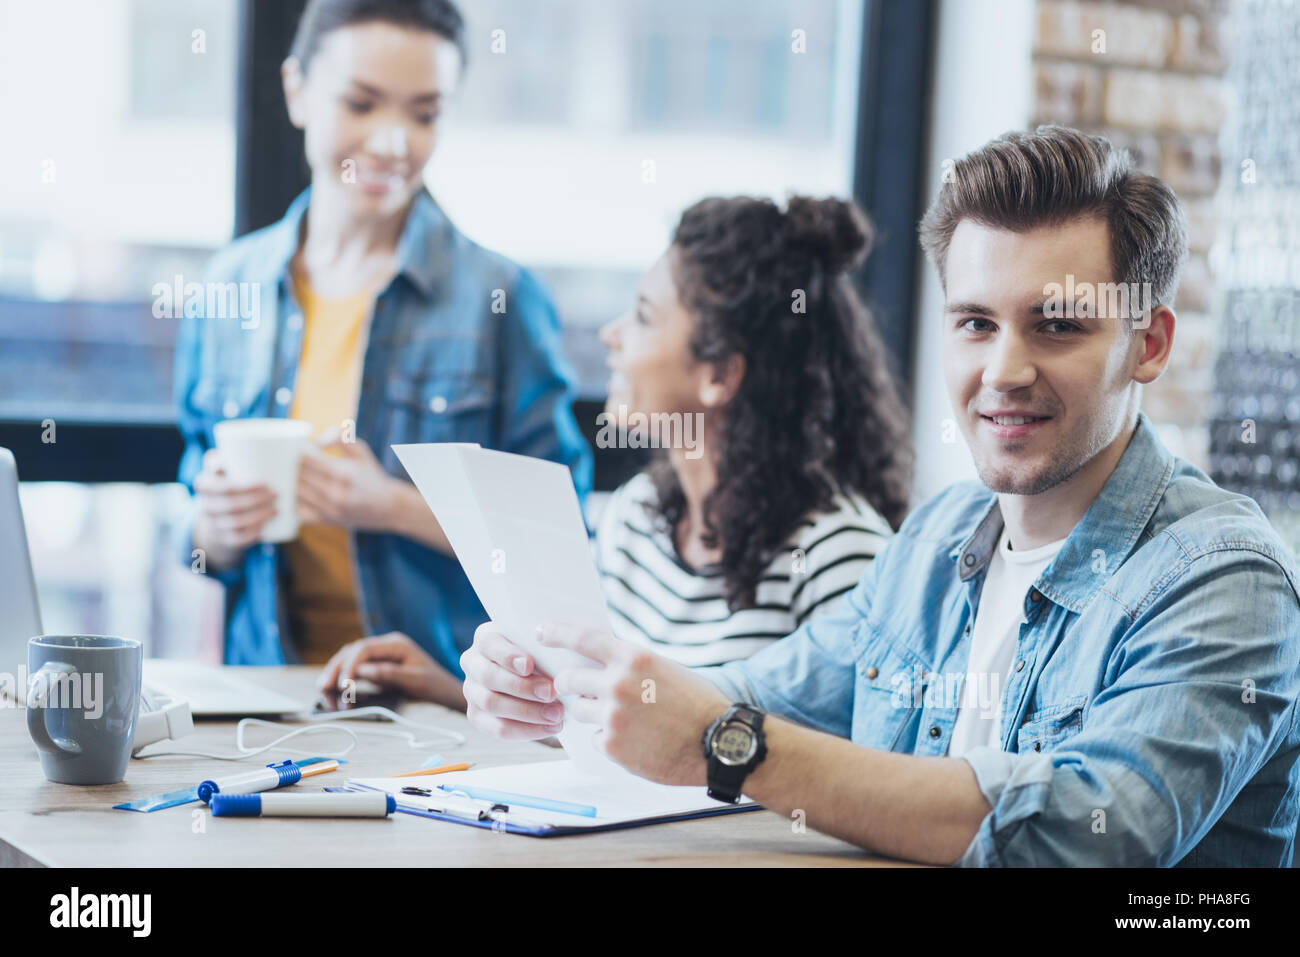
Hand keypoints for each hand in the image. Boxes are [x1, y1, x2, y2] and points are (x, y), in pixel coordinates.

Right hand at [192, 449, 276, 569]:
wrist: (218, 517)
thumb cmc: (229, 483)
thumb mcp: (227, 467)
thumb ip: (236, 452)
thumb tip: (269, 442)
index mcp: (204, 483)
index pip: (217, 483)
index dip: (241, 485)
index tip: (263, 481)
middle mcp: (205, 504)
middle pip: (230, 503)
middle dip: (255, 499)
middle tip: (276, 493)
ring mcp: (214, 524)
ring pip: (235, 522)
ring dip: (258, 515)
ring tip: (276, 508)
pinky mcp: (224, 539)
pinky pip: (238, 539)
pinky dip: (253, 533)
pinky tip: (266, 526)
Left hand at [296, 428, 402, 531]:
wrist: (388, 507)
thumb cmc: (372, 475)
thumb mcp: (361, 451)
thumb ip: (338, 438)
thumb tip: (315, 441)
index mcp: (344, 472)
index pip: (307, 459)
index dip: (298, 452)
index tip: (298, 448)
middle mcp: (336, 493)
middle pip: (299, 475)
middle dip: (294, 466)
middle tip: (291, 460)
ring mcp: (330, 509)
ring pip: (297, 492)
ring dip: (293, 482)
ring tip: (295, 474)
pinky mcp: (327, 521)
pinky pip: (300, 511)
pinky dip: (297, 502)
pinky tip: (301, 494)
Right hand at [317, 632, 464, 707]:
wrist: (445, 690)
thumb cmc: (434, 684)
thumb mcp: (415, 680)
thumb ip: (389, 674)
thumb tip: (362, 671)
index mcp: (395, 644)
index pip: (364, 648)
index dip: (349, 665)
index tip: (343, 685)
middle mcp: (384, 646)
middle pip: (351, 652)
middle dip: (335, 669)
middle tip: (323, 688)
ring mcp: (379, 656)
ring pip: (349, 660)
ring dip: (335, 675)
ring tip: (324, 693)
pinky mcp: (377, 667)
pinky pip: (355, 671)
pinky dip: (344, 681)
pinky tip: (336, 693)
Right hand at [460, 623, 564, 739]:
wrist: (540, 677)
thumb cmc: (543, 655)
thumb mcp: (542, 644)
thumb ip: (544, 646)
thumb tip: (560, 655)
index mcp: (486, 637)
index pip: (490, 644)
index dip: (508, 656)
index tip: (529, 665)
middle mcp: (472, 662)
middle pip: (489, 676)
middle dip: (522, 687)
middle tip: (551, 693)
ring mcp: (472, 690)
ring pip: (491, 703)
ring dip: (526, 712)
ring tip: (556, 714)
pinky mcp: (477, 715)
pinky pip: (497, 728)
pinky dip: (525, 730)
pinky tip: (549, 727)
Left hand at [539, 623, 726, 785]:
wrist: (718, 742)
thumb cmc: (697, 703)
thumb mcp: (664, 668)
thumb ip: (629, 665)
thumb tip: (597, 663)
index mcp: (633, 658)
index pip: (583, 638)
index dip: (557, 633)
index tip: (542, 631)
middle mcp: (618, 684)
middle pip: (568, 679)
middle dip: (570, 683)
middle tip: (577, 688)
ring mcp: (613, 717)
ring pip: (580, 711)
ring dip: (594, 714)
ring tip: (626, 719)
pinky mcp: (613, 746)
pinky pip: (596, 738)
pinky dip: (610, 740)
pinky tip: (636, 741)